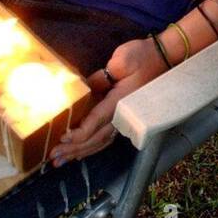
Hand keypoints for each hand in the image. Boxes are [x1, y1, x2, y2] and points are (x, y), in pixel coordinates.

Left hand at [50, 37, 167, 166]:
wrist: (164, 57)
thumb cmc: (142, 57)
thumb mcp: (121, 61)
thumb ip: (100, 78)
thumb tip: (83, 93)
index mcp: (120, 102)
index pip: (96, 123)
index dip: (78, 134)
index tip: (62, 139)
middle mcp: (122, 115)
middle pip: (96, 138)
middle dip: (74, 149)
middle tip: (54, 158)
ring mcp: (125, 118)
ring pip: (101, 142)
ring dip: (81, 152)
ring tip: (62, 161)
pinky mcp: (125, 117)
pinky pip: (107, 137)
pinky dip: (93, 147)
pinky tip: (81, 152)